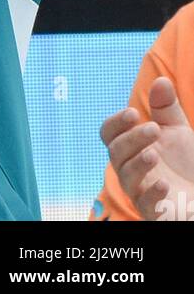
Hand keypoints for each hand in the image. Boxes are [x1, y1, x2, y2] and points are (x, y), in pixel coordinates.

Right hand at [101, 77, 193, 220]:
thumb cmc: (184, 161)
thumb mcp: (176, 130)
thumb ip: (166, 107)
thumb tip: (161, 81)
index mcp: (130, 146)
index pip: (108, 134)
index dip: (116, 123)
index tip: (133, 113)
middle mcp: (129, 168)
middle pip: (115, 153)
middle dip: (132, 139)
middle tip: (153, 128)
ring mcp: (140, 191)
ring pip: (126, 177)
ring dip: (138, 163)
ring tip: (155, 154)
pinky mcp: (155, 211)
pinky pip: (145, 205)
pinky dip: (153, 193)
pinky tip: (165, 183)